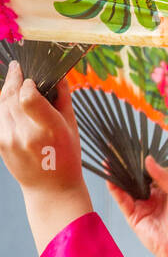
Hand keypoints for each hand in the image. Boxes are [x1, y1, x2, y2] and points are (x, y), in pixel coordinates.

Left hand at [0, 61, 85, 194]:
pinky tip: (8, 100)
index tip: (32, 78)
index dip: (28, 83)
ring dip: (6, 90)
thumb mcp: (72, 127)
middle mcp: (26, 135)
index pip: (28, 97)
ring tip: (14, 81)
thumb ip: (63, 98)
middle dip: (15, 80)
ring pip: (1, 104)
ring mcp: (10, 140)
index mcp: (50, 130)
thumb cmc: (66, 157)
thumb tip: (58, 74)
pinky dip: (1, 105)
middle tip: (19, 68)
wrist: (51, 188)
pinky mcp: (0, 144)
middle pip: (11, 97)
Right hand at [107, 156, 167, 256]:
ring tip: (110, 160)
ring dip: (119, 175)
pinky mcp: (133, 217)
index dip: (143, 161)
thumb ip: (163, 176)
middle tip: (118, 150)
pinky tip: (110, 177)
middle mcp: (153, 197)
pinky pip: (122, 200)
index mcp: (167, 191)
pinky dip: (115, 189)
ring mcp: (142, 206)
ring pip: (127, 187)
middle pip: (137, 178)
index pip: (151, 172)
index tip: (134, 146)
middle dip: (128, 166)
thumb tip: (147, 159)